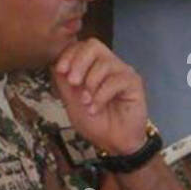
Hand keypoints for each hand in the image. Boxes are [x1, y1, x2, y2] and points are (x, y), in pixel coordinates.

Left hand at [52, 40, 147, 155]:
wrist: (114, 143)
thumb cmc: (95, 122)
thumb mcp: (71, 101)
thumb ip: (63, 81)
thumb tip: (56, 63)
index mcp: (93, 66)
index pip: (81, 46)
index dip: (69, 54)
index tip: (60, 70)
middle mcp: (109, 65)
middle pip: (93, 46)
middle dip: (79, 63)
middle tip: (73, 82)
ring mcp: (122, 72)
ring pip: (104, 63)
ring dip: (90, 84)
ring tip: (87, 102)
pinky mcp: (134, 83)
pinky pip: (116, 80)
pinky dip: (101, 96)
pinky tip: (96, 109)